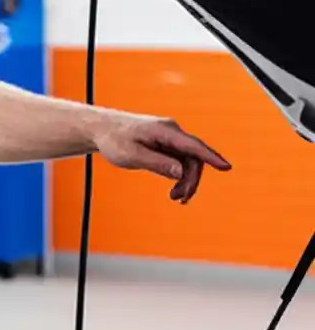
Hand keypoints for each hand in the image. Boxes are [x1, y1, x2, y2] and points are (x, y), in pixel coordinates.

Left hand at [92, 114, 230, 202]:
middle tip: (180, 199)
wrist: (102, 130)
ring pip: (189, 162)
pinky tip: (175, 191)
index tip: (226, 167)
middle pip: (193, 157)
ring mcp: (170, 139)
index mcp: (164, 131)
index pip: (192, 145)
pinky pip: (181, 162)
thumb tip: (181, 172)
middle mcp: (171, 132)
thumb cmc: (114, 140)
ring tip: (176, 198)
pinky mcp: (167, 146)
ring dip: (186, 181)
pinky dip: (180, 177)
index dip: (210, 157)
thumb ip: (157, 163)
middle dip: (191, 180)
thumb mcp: (131, 155)